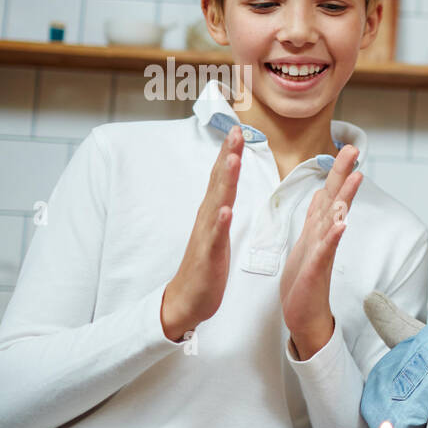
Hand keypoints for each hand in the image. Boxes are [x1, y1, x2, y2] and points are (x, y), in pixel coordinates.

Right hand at [160, 126, 242, 341]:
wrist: (188, 298)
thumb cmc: (206, 265)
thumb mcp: (219, 230)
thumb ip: (224, 206)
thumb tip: (229, 186)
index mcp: (214, 211)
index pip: (223, 177)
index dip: (230, 153)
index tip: (239, 129)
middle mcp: (208, 218)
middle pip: (219, 181)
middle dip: (228, 155)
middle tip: (236, 130)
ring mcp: (207, 235)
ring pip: (217, 202)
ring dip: (225, 180)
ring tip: (233, 159)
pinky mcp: (208, 255)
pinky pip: (215, 236)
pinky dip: (220, 222)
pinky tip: (226, 210)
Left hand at [281, 144, 361, 359]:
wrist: (303, 316)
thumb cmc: (304, 282)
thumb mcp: (307, 244)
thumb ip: (317, 219)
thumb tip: (323, 195)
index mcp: (318, 230)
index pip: (330, 195)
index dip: (338, 172)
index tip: (347, 148)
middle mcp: (324, 238)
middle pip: (336, 200)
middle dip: (345, 174)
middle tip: (355, 150)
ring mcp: (322, 253)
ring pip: (335, 220)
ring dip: (346, 199)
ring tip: (356, 178)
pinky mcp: (316, 270)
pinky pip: (325, 251)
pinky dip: (333, 237)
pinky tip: (341, 224)